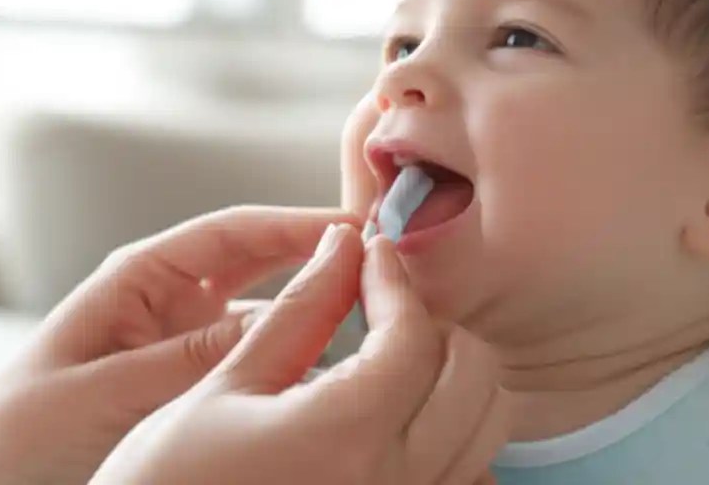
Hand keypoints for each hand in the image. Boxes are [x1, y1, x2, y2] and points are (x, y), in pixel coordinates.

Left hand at [0, 206, 356, 484]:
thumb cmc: (23, 421)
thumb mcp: (104, 389)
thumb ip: (182, 362)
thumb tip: (266, 331)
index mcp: (142, 277)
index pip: (237, 233)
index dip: (300, 223)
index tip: (360, 228)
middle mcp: (170, 298)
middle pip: (262, 260)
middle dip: (321, 255)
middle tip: (388, 263)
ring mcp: (182, 337)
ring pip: (266, 315)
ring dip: (313, 315)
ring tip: (373, 323)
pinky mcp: (188, 379)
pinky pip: (252, 363)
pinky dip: (289, 366)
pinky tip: (325, 381)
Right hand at [92, 224, 511, 484]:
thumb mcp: (223, 389)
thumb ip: (296, 312)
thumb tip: (339, 247)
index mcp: (344, 438)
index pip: (414, 336)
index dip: (394, 281)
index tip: (368, 257)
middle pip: (474, 378)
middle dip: (432, 325)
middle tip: (378, 305)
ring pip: (486, 429)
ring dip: (450, 378)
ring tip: (385, 357)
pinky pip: (467, 478)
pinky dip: (452, 438)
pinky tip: (391, 421)